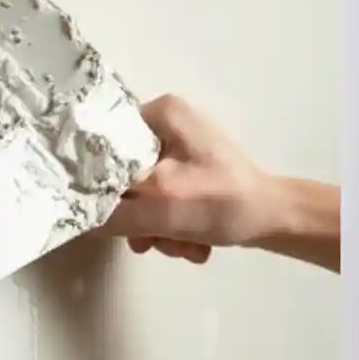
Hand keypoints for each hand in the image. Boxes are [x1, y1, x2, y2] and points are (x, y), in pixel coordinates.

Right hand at [103, 94, 277, 263]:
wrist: (278, 220)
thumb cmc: (223, 203)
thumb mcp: (160, 208)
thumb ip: (113, 214)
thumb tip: (80, 218)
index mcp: (161, 113)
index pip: (108, 149)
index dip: (105, 188)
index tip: (118, 220)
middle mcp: (169, 123)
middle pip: (127, 179)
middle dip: (144, 221)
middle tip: (155, 242)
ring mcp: (184, 150)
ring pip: (148, 197)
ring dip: (162, 232)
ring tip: (185, 247)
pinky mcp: (195, 175)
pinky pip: (168, 204)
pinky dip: (177, 230)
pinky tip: (195, 245)